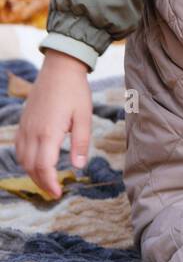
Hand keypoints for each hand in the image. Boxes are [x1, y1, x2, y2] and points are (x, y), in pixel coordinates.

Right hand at [14, 50, 92, 197]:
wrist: (59, 67)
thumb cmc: (75, 91)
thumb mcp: (84, 116)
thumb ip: (80, 143)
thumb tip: (78, 166)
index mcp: (49, 132)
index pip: (44, 166)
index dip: (50, 183)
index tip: (58, 194)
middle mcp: (33, 132)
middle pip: (31, 167)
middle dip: (41, 183)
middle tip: (54, 192)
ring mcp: (25, 127)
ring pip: (22, 159)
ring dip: (32, 173)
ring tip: (47, 181)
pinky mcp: (23, 122)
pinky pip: (19, 148)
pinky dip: (25, 161)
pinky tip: (36, 163)